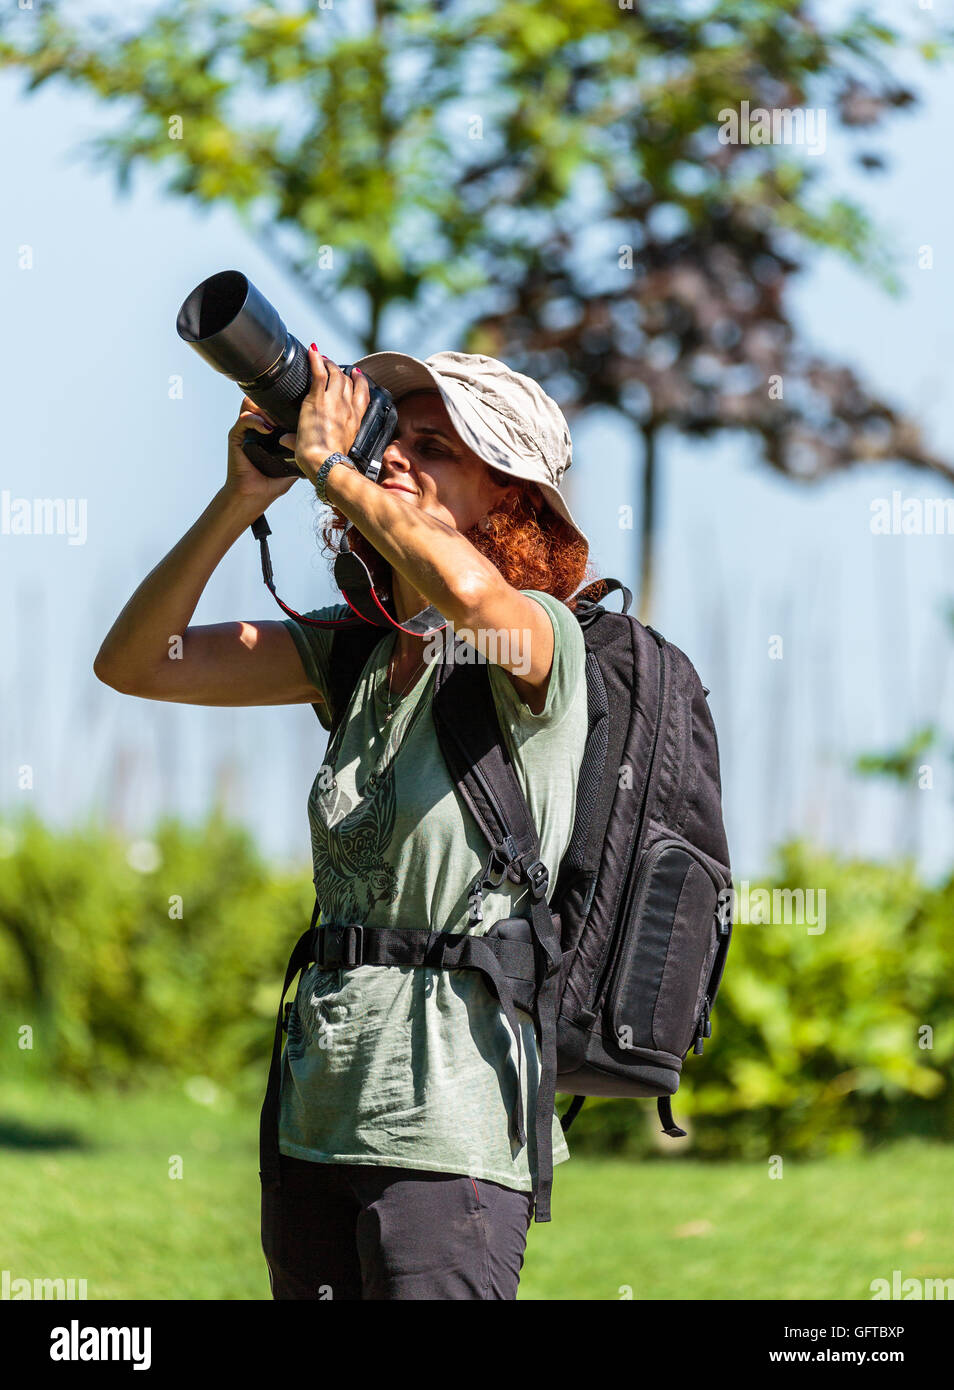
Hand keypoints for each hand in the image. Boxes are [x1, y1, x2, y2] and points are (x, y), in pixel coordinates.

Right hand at [224, 397, 298, 506]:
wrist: (254, 497)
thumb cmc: (271, 484)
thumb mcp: (294, 465)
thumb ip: (304, 452)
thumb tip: (323, 445)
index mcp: (268, 431)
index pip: (273, 406)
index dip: (284, 402)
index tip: (298, 405)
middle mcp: (255, 427)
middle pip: (261, 400)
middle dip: (273, 402)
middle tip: (287, 412)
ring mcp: (245, 431)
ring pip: (250, 405)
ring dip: (263, 409)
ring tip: (275, 421)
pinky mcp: (236, 437)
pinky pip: (243, 420)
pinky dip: (255, 421)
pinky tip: (266, 429)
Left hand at [278, 345, 370, 485]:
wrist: (324, 464)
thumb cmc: (325, 464)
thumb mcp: (322, 452)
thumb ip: (301, 442)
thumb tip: (283, 440)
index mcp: (354, 423)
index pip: (363, 396)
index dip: (360, 383)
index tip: (357, 376)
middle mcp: (348, 409)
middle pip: (348, 382)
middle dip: (341, 371)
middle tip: (332, 365)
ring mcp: (335, 402)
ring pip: (336, 374)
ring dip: (329, 364)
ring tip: (321, 358)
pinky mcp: (319, 399)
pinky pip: (320, 373)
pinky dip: (316, 360)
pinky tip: (312, 351)